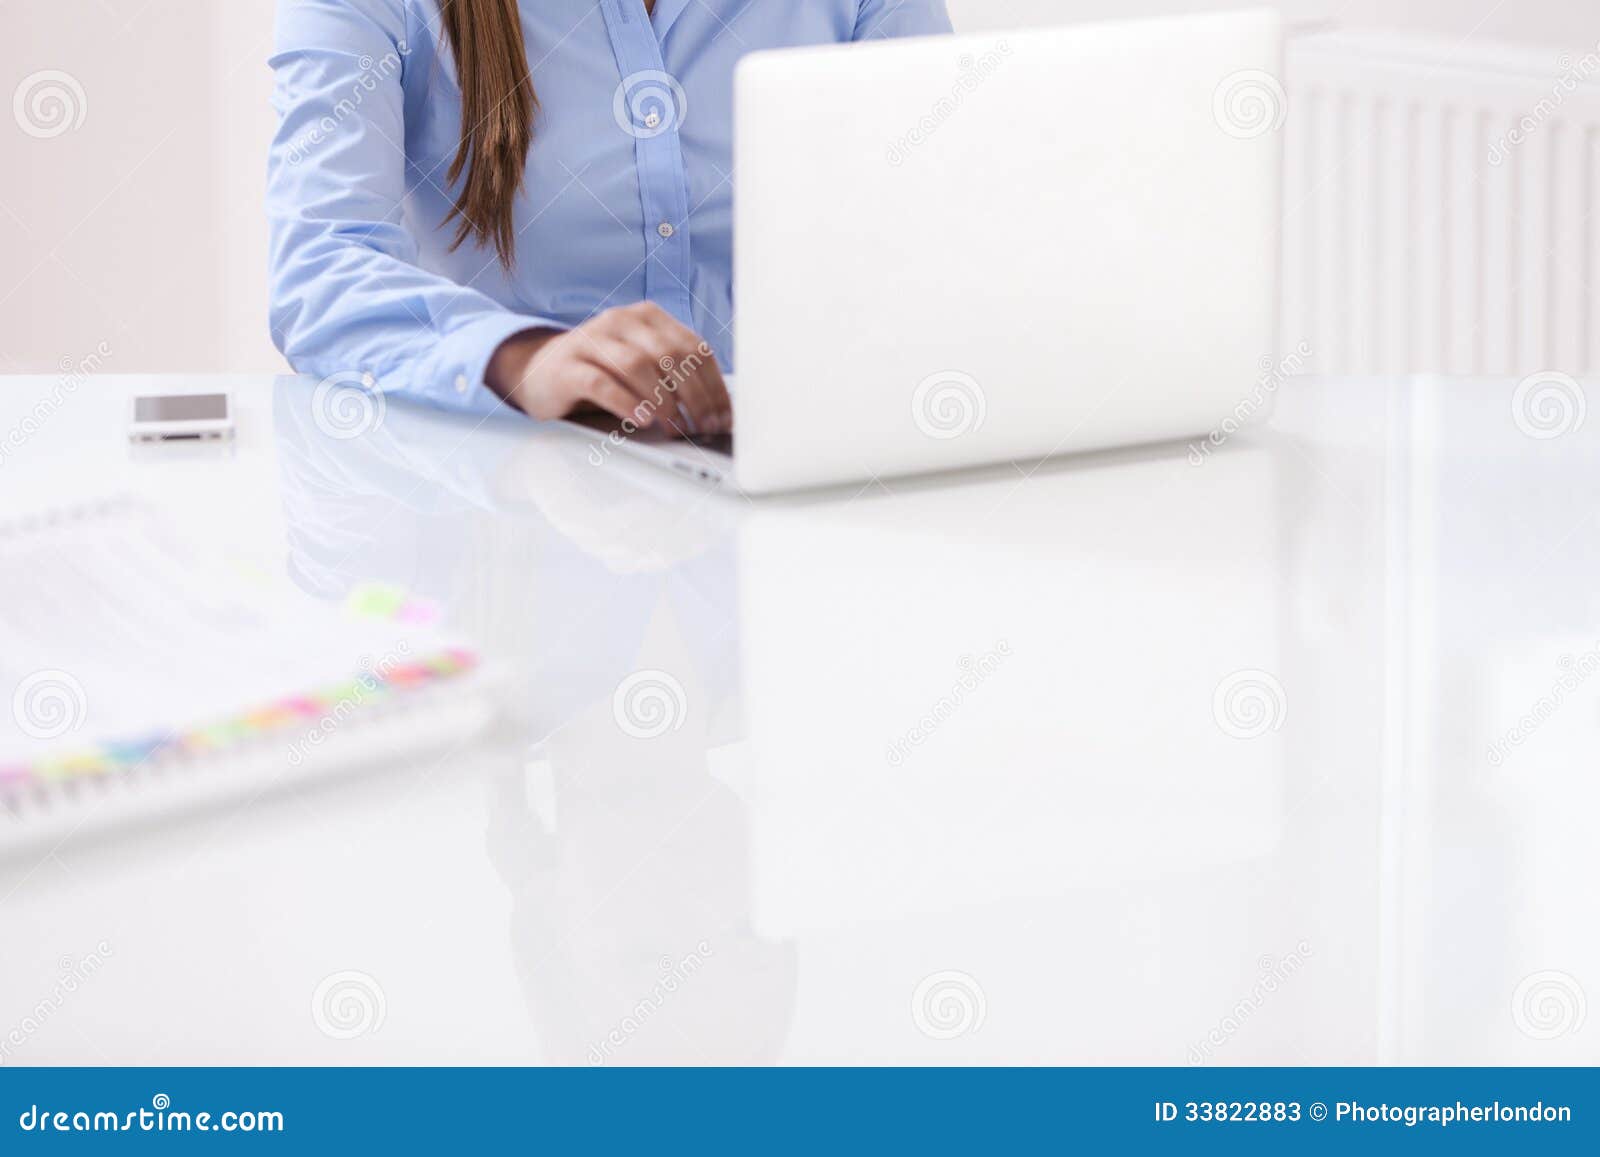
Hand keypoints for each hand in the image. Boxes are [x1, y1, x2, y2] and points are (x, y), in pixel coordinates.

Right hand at [486, 303, 730, 435]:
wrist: (541, 372)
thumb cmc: (602, 373)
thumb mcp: (642, 368)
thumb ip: (674, 378)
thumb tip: (716, 412)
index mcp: (648, 317)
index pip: (694, 347)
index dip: (713, 385)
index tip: (724, 417)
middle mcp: (622, 320)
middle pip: (670, 355)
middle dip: (694, 396)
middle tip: (704, 426)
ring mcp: (592, 339)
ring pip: (638, 365)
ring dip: (663, 401)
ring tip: (675, 427)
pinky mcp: (568, 365)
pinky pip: (602, 383)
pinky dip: (626, 402)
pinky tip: (642, 419)